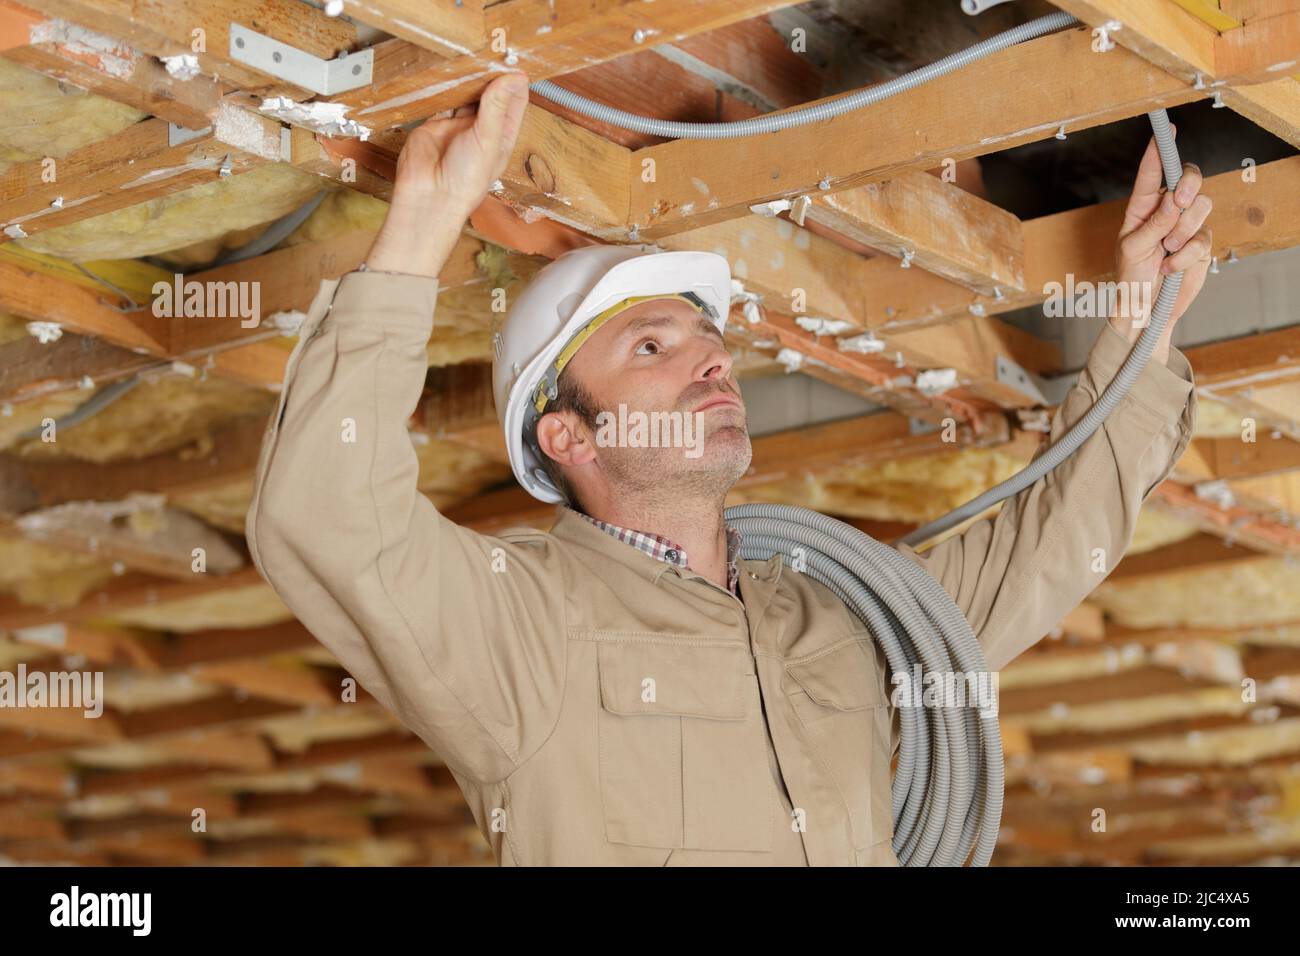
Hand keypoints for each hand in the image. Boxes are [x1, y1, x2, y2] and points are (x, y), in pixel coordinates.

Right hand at [366, 72, 530, 276]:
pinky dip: (445, 86)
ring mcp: (458, 126)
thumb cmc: (465, 180)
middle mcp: (481, 129)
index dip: (515, 81)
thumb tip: (513, 78)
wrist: (429, 196)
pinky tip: (449, 72)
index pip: (514, 102)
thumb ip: (496, 107)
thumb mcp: (487, 140)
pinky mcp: (435, 123)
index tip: (514, 58)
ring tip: (472, 56)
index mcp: (502, 136)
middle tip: (492, 50)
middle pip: (490, 94)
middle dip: (491, 75)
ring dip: (468, 79)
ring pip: (465, 94)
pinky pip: (441, 99)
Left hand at [1110, 125, 1212, 364]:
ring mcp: (1186, 226)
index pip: (1151, 175)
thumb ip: (1152, 225)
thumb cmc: (1130, 277)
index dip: (1159, 152)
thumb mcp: (1131, 249)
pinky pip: (1203, 238)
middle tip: (1178, 203)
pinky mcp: (1200, 245)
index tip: (1165, 130)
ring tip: (1164, 251)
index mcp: (1142, 207)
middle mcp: (1166, 211)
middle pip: (1189, 180)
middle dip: (1188, 187)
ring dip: (1182, 230)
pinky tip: (1170, 266)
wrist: (1146, 307)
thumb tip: (1174, 202)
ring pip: (1201, 207)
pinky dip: (1186, 254)